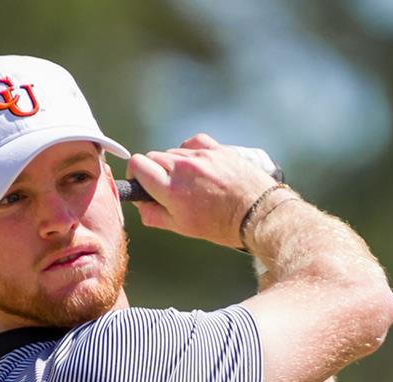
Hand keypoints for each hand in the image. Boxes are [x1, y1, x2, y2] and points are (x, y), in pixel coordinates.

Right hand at [126, 134, 280, 248]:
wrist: (257, 213)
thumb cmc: (221, 225)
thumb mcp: (183, 228)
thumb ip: (154, 215)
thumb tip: (140, 205)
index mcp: (171, 189)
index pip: (138, 164)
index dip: (135, 173)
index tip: (141, 182)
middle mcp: (183, 168)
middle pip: (153, 157)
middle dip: (154, 171)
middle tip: (166, 187)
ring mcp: (201, 156)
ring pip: (172, 152)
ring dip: (174, 164)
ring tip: (189, 182)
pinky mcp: (216, 148)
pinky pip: (192, 143)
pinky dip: (189, 152)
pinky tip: (197, 165)